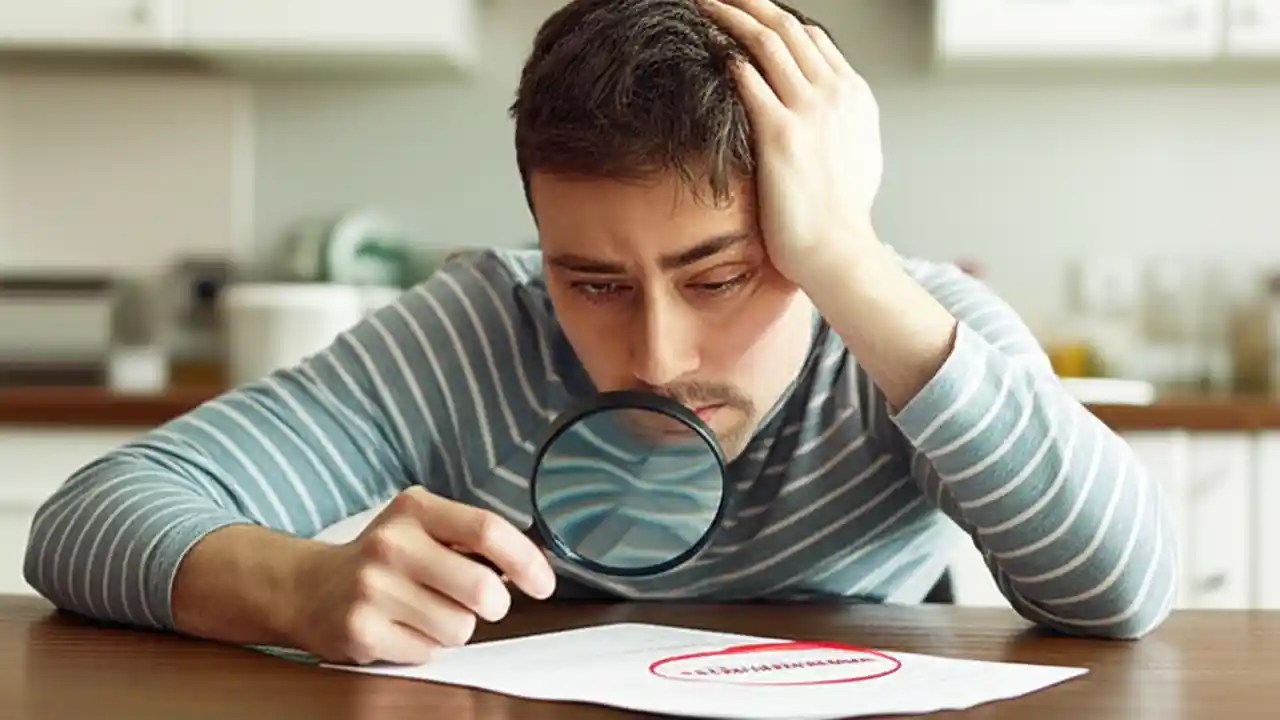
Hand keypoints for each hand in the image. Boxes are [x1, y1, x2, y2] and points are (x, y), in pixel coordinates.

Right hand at [288, 487, 555, 664]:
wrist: (306, 587)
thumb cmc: (383, 558)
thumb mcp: (420, 525)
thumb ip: (470, 537)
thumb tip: (529, 565)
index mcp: (415, 509)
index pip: (488, 529)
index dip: (526, 560)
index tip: (543, 583)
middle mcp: (392, 544)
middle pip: (482, 589)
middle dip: (494, 605)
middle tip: (479, 603)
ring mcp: (373, 588)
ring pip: (460, 628)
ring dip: (453, 627)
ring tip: (423, 611)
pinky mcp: (361, 630)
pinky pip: (427, 652)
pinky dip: (423, 646)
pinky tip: (399, 626)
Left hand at [699, 0, 883, 288]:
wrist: (838, 249)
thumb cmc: (840, 215)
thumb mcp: (855, 156)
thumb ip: (838, 124)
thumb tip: (823, 117)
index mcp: (854, 95)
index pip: (812, 38)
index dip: (777, 20)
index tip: (747, 13)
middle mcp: (835, 93)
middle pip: (787, 28)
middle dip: (748, 4)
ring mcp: (810, 110)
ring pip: (765, 41)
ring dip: (729, 15)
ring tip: (701, 4)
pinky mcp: (781, 133)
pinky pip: (747, 79)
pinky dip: (723, 54)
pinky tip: (703, 45)